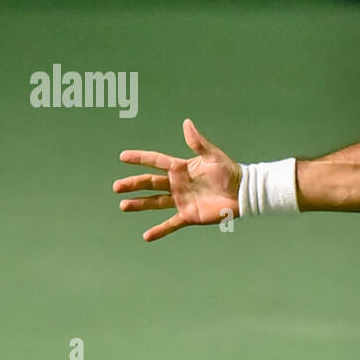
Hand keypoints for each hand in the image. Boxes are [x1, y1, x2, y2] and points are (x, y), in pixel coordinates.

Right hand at [114, 119, 239, 241]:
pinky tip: (146, 236)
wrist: (242, 193)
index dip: (140, 158)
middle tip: (116, 187)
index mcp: (181, 168)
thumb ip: (198, 142)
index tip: (123, 156)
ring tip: (123, 206)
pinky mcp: (189, 215)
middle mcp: (177, 184)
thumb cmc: (229, 172)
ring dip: (139, 204)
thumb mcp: (213, 156)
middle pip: (150, 183)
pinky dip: (159, 230)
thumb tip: (187, 123)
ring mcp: (181, 200)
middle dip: (133, 184)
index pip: (156, 161)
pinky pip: (171, 224)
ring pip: (155, 203)